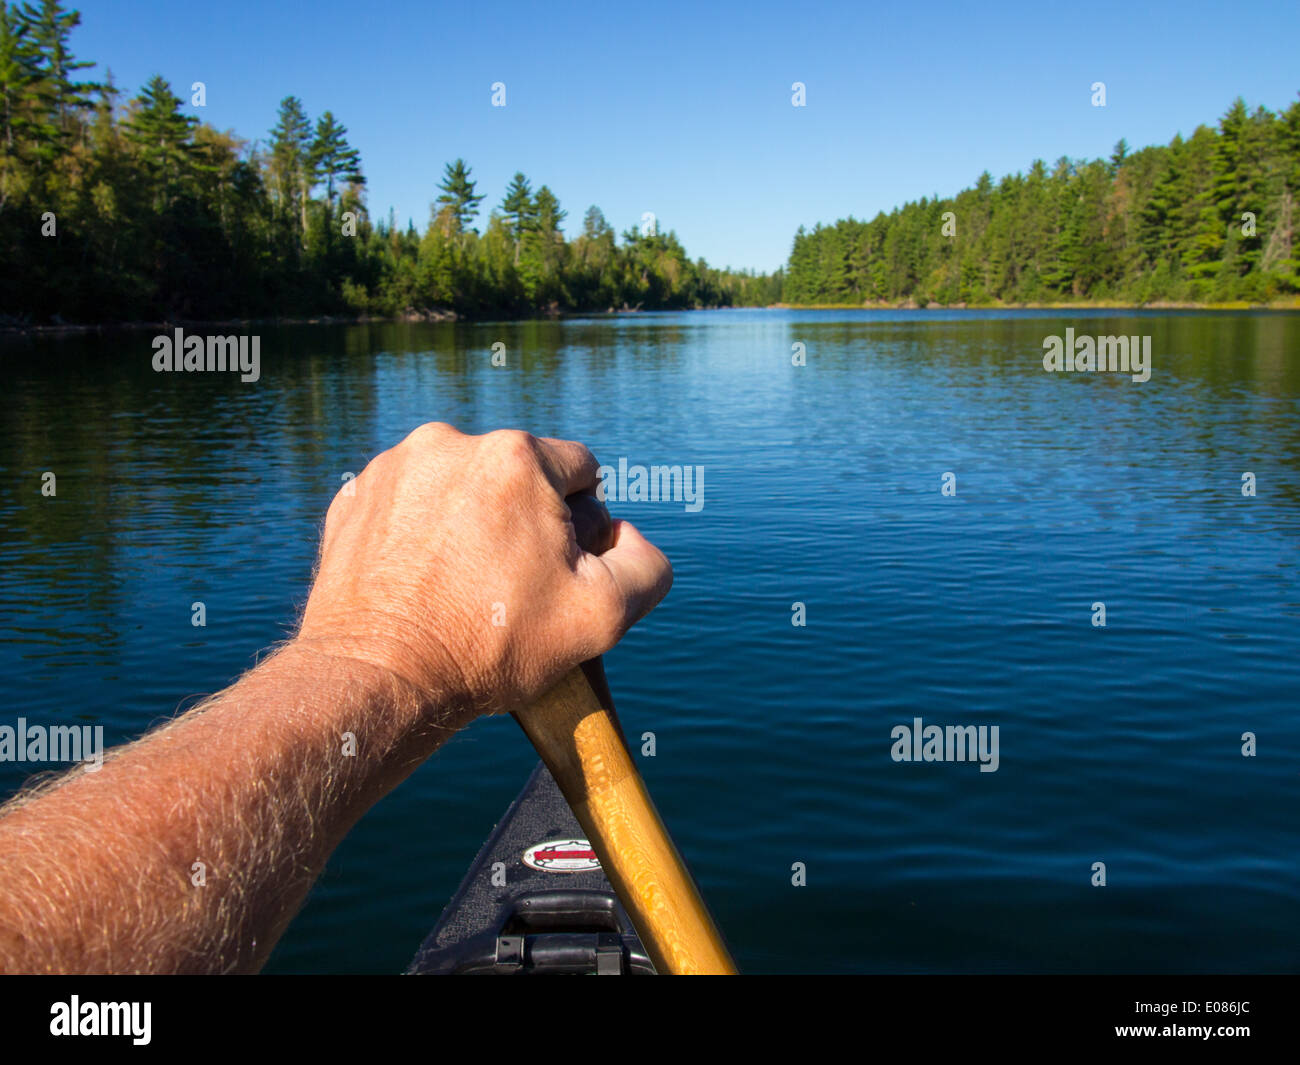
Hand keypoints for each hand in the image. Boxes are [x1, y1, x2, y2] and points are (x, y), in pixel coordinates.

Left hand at [295, 423, 672, 717]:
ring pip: (462, 487)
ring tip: (462, 587)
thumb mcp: (603, 617)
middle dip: (525, 522)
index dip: (583, 526)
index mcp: (515, 457)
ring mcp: (394, 468)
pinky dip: (424, 534)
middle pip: (518, 475)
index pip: (580, 472)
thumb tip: (626, 537)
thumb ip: (644, 564)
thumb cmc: (490, 646)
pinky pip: (411, 503)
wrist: (379, 679)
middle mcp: (449, 443)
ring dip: (472, 524)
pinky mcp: (355, 498)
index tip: (559, 571)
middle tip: (509, 587)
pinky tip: (423, 582)